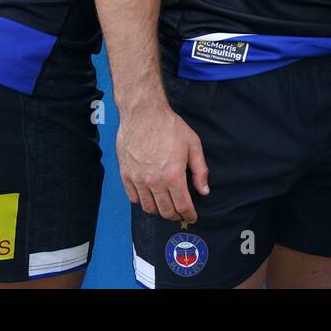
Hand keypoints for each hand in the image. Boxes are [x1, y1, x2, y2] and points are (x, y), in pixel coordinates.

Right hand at [117, 101, 208, 222]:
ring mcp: (138, 179)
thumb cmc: (170, 127)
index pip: (183, 205)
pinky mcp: (126, 174)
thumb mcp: (193, 145)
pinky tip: (149, 197)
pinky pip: (133, 198)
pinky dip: (142, 202)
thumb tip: (204, 191)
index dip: (189, 214)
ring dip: (159, 211)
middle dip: (175, 216)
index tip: (192, 216)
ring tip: (165, 206)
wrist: (144, 114)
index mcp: (173, 175)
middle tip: (180, 213)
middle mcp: (155, 181)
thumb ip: (200, 170)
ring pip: (148, 207)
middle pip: (165, 210)